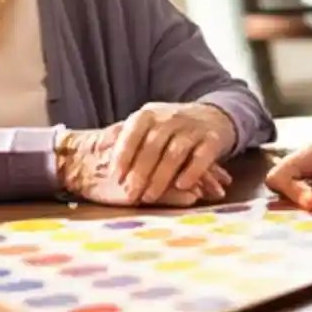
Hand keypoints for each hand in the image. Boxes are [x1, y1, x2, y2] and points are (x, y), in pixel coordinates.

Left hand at [62, 124, 232, 206]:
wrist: (213, 115)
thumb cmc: (171, 127)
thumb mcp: (146, 124)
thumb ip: (124, 135)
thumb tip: (98, 146)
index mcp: (149, 114)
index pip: (133, 133)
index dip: (123, 155)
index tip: (115, 176)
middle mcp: (171, 118)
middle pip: (153, 146)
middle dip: (140, 172)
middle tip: (131, 194)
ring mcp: (193, 128)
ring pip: (175, 153)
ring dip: (161, 176)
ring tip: (150, 197)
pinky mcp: (212, 139)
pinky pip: (202, 156)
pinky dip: (192, 171)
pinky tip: (181, 186)